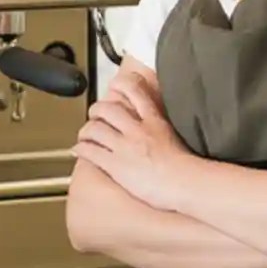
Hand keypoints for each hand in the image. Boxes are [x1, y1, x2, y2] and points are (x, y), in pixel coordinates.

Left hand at [72, 72, 189, 210]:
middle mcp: (137, 130)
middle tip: (95, 115)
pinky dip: (81, 149)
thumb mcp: (179, 135)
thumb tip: (162, 124)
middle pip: (108, 109)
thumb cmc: (188, 168)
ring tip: (85, 134)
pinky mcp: (116, 164)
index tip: (115, 84)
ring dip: (86, 130)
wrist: (186, 183)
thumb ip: (165, 126)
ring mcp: (124, 146)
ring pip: (95, 128)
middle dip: (97, 110)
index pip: (135, 91)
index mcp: (154, 120)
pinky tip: (78, 151)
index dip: (121, 84)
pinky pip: (91, 152)